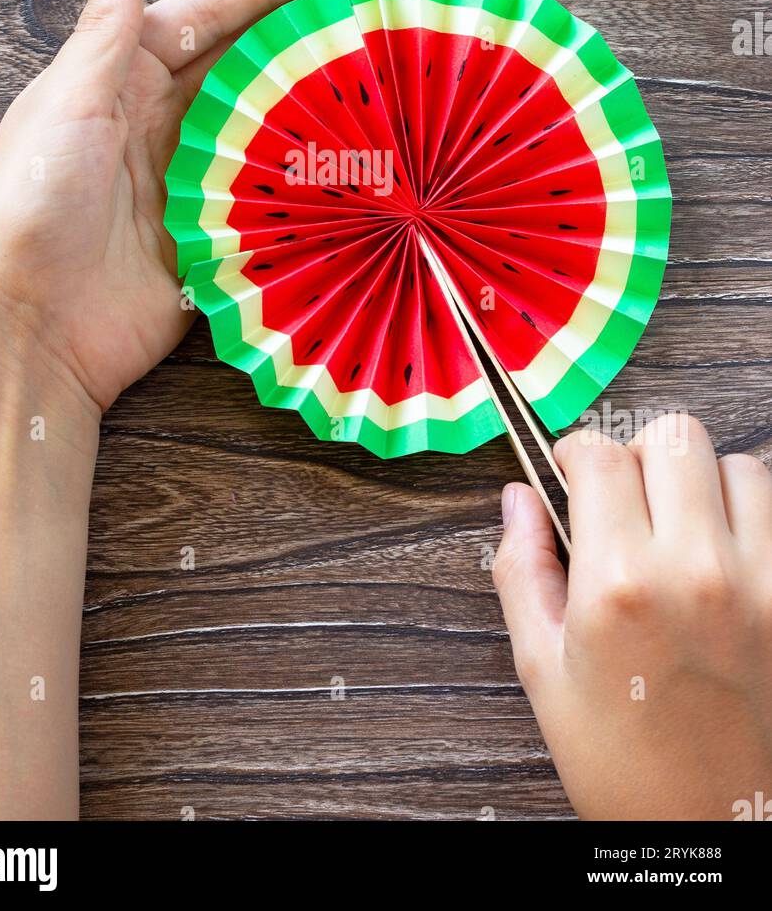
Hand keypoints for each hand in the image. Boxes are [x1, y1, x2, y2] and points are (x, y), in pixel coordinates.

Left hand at [0, 0, 332, 413]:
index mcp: (117, 84)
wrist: (34, 328)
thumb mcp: (68, 106)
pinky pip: (266, 197)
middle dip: (298, 36)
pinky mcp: (209, 236)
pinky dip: (306, 177)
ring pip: (261, 128)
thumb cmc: (33, 208)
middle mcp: (156, 125)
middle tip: (363, 7)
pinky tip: (353, 158)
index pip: (198, 20)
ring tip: (374, 73)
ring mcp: (187, 182)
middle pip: (239, 68)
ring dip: (312, 101)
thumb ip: (105, 33)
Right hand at [493, 414, 771, 820]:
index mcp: (619, 585)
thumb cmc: (622, 761)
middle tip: (622, 496)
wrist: (710, 829)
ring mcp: (758, 583)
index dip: (574, 453)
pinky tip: (719, 550)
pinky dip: (748, 511)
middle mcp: (695, 571)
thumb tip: (518, 499)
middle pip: (672, 436)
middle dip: (636, 454)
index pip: (600, 455)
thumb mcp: (543, 669)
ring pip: (734, 462)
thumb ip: (522, 570)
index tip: (571, 473)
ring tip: (676, 526)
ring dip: (699, 479)